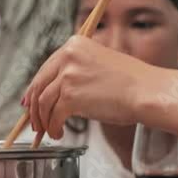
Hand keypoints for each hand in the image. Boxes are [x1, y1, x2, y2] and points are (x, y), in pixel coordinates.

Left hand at [23, 36, 158, 138]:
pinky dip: (53, 128)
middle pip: (39, 85)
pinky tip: (59, 133)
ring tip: (49, 130)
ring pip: (43, 103)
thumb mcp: (99, 63)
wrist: (147, 91)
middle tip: (35, 122)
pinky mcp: (71, 97)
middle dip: (34, 107)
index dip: (35, 88)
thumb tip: (55, 92)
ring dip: (44, 121)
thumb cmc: (131, 82)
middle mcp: (68, 56)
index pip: (46, 68)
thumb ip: (76, 71)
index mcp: (75, 45)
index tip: (29, 101)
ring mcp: (68, 76)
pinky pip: (54, 116)